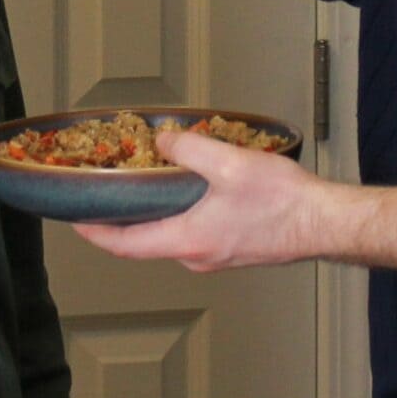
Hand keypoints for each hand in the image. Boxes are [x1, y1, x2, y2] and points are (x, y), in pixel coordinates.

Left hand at [73, 131, 336, 270]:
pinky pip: (194, 234)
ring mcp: (215, 256)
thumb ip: (189, 149)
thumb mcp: (229, 164)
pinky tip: (190, 189)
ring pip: (171, 236)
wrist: (322, 222)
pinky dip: (180, 214)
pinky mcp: (232, 248)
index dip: (94, 233)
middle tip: (107, 192)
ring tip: (145, 182)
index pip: (124, 245)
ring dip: (154, 214)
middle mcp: (196, 256)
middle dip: (121, 219)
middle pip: (144, 242)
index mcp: (187, 241)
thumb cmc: (281, 201)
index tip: (74, 220)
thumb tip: (162, 141)